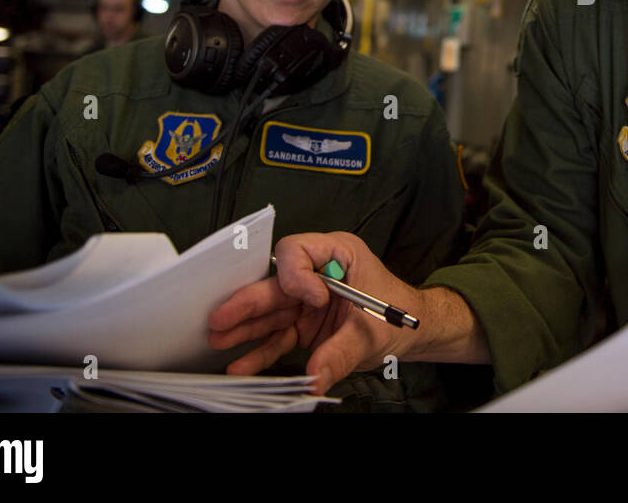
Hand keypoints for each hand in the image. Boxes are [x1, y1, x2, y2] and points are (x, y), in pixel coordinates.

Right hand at [208, 231, 420, 394]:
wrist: (409, 331)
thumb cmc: (397, 313)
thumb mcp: (373, 330)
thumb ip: (341, 352)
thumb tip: (314, 377)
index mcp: (337, 255)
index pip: (298, 251)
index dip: (296, 275)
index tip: (315, 300)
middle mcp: (317, 274)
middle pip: (275, 284)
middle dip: (247, 303)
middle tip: (221, 319)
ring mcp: (306, 301)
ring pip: (270, 312)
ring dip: (244, 328)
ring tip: (218, 341)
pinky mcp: (303, 325)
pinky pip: (278, 337)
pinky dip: (261, 351)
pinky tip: (242, 365)